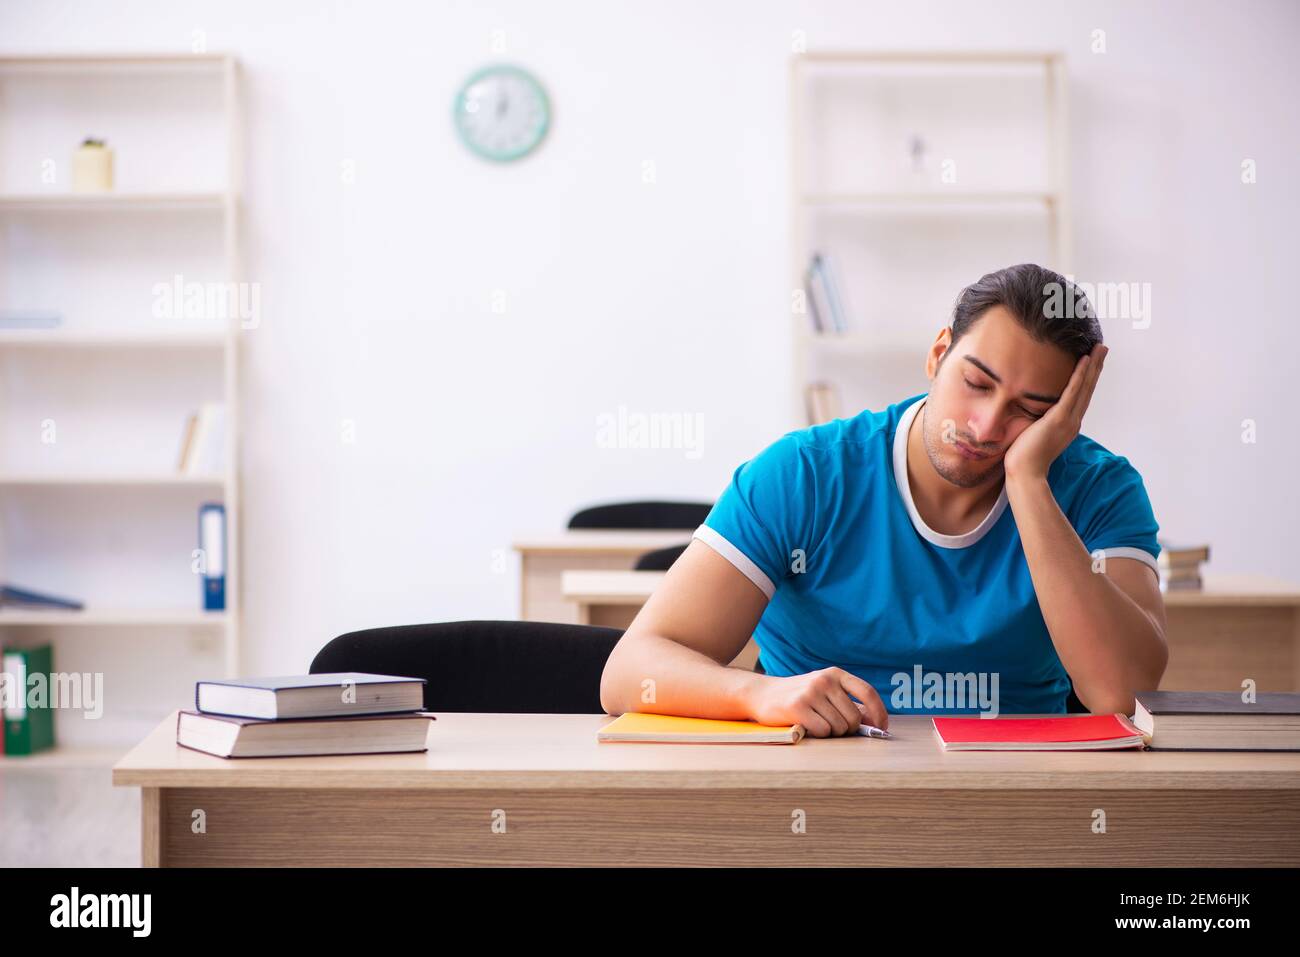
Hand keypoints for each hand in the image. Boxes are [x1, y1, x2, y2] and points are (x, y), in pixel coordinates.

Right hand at [744, 666, 888, 736]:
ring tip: (816, 723)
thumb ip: (848, 703)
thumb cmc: (800, 697)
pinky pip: (823, 731)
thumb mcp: (825, 691)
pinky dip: (818, 734)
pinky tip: (806, 726)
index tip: (881, 727)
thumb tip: (874, 723)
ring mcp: (810, 692)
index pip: (867, 692)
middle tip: (833, 727)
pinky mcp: (798, 707)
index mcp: (835, 674)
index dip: (879, 712)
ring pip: (839, 727)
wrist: (762, 694)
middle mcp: (825, 680)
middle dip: (848, 729)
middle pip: (854, 717)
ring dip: (831, 733)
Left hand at [1003, 343, 1107, 482]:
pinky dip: (1079, 375)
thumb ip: (1041, 423)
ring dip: (1093, 366)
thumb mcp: (1037, 435)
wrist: (1025, 474)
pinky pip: (1072, 392)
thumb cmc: (1025, 457)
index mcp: (1068, 424)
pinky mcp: (1059, 419)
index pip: (1080, 396)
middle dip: (1096, 367)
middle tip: (1103, 347)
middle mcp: (1073, 421)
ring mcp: (1068, 420)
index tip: (1093, 361)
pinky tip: (1085, 360)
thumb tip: (1034, 414)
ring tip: (1100, 348)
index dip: (1088, 378)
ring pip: (1084, 387)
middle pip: (1088, 388)